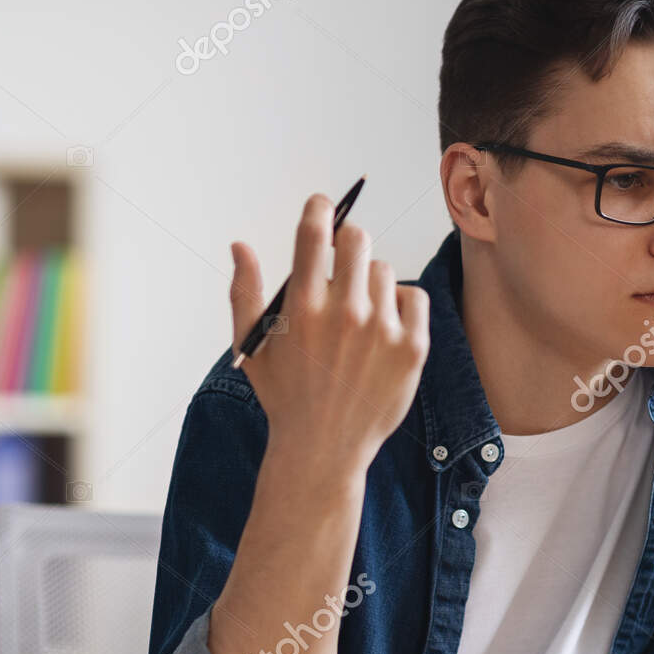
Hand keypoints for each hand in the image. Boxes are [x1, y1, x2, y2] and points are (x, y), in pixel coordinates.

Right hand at [229, 193, 430, 474]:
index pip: (314, 235)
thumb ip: (245, 291)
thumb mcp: (253, 346)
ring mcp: (381, 330)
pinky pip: (414, 297)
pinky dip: (401, 303)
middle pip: (358, 239)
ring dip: (370, 282)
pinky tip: (384, 325)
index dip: (320, 210)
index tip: (323, 205)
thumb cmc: (286, 396)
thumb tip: (240, 245)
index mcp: (302, 307)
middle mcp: (344, 314)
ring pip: (383, 270)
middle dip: (348, 241)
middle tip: (343, 260)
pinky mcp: (411, 348)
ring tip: (358, 313)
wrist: (324, 448)